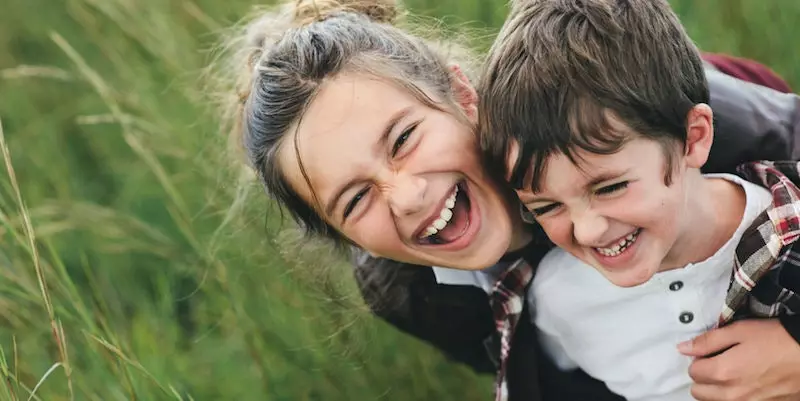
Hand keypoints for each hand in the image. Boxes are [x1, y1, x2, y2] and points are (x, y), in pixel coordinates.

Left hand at [677, 319, 799, 400]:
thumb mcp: (740, 331)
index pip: (692, 371)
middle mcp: (732, 394)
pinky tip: (747, 383)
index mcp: (723, 373)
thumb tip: (683, 348)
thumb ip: (708, 341)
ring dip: (717, 390)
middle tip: (719, 362)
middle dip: (704, 377)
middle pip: (699, 392)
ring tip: (733, 373)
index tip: (711, 352)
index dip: (699, 359)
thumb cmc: (777, 339)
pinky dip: (735, 397)